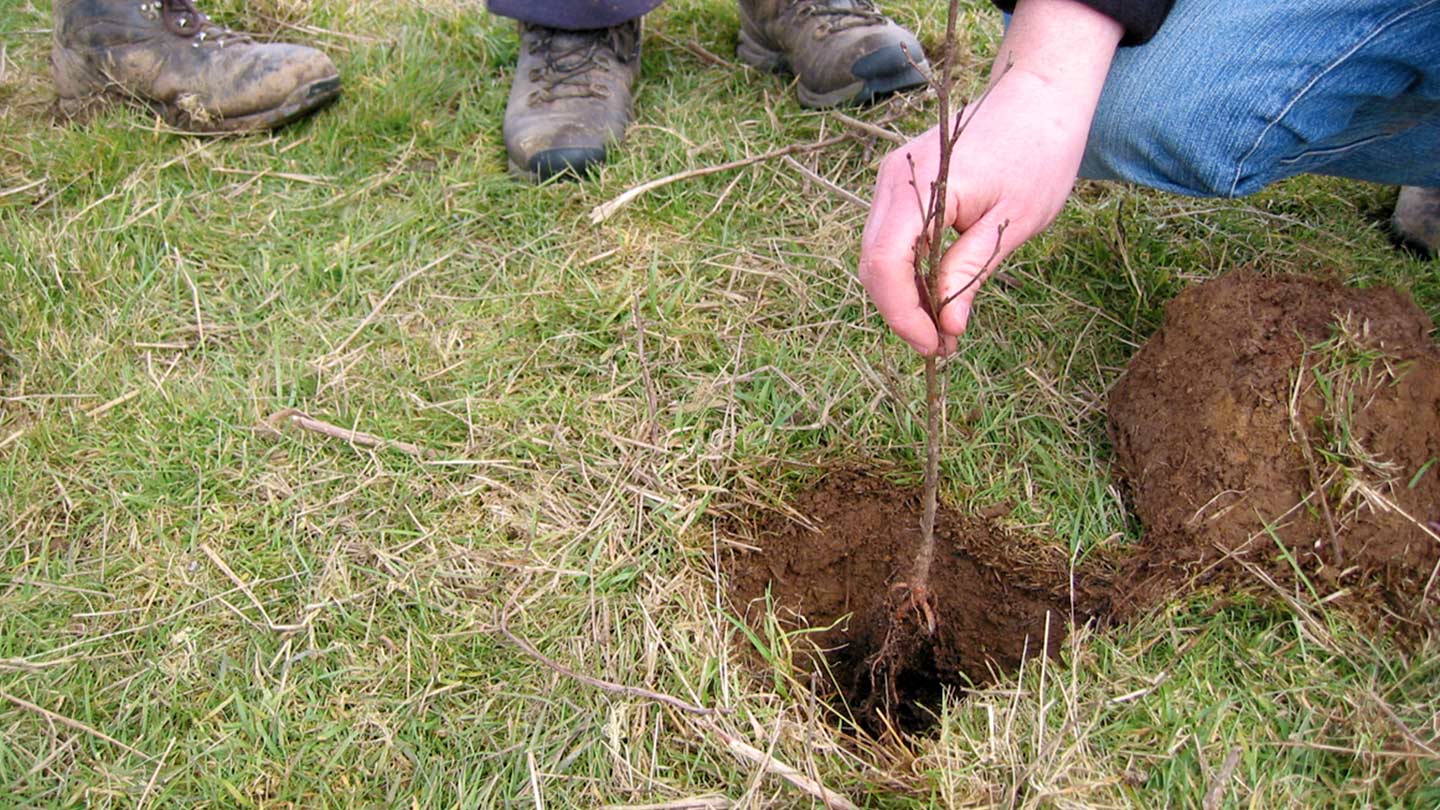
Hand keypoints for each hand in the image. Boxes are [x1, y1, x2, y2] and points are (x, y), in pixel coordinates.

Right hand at [857, 0, 1122, 354]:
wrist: (1040, 98)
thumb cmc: (1037, 154)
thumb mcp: (1012, 221)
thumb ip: (971, 270)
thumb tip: (948, 325)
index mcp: (919, 186)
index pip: (885, 263)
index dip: (902, 313)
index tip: (934, 346)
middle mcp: (893, 180)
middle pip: (873, 264)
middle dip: (902, 312)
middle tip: (942, 346)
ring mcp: (893, 181)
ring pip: (878, 255)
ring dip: (903, 296)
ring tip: (943, 326)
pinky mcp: (901, 186)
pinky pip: (891, 240)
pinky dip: (908, 273)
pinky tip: (937, 293)